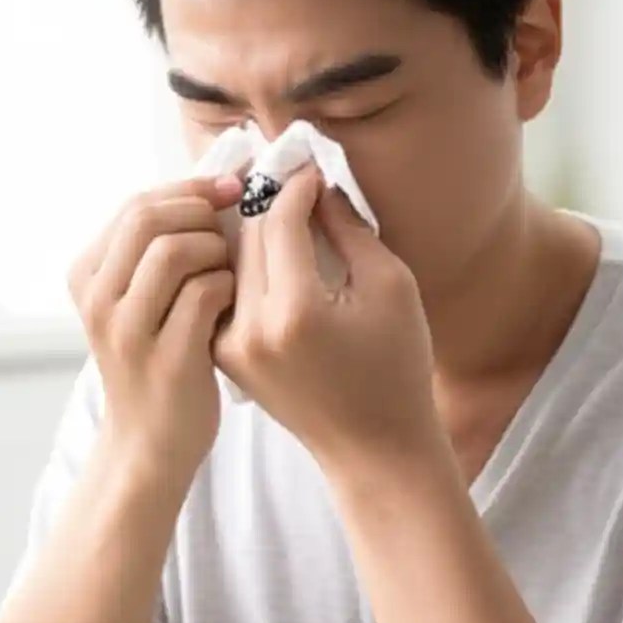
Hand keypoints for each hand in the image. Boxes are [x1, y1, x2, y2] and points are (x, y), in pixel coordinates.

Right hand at [69, 176, 243, 474]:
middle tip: (233, 226)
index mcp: (87, 276)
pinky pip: (205, 293)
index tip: (230, 186)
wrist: (150, 443)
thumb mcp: (136, 303)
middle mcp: (98, 300)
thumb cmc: (157, 362)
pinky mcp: (166, 359)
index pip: (136, 205)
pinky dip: (230, 285)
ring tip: (232, 270)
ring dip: (218, 249)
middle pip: (150, 219)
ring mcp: (128, 331)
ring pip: (176, 250)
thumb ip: (154, 251)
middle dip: (203, 211)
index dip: (189, 187)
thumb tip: (207, 187)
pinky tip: (237, 300)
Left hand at [214, 167, 443, 473]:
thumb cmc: (397, 368)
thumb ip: (348, 229)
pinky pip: (226, 295)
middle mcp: (250, 329)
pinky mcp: (225, 358)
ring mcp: (230, 348)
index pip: (278, 222)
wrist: (375, 449)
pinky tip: (269, 258)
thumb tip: (316, 188)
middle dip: (269, 204)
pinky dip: (243, 270)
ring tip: (279, 213)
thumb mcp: (390, 287)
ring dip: (252, 234)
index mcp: (295, 311)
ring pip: (231, 263)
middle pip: (246, 238)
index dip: (296, 188)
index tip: (313, 172)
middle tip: (291, 181)